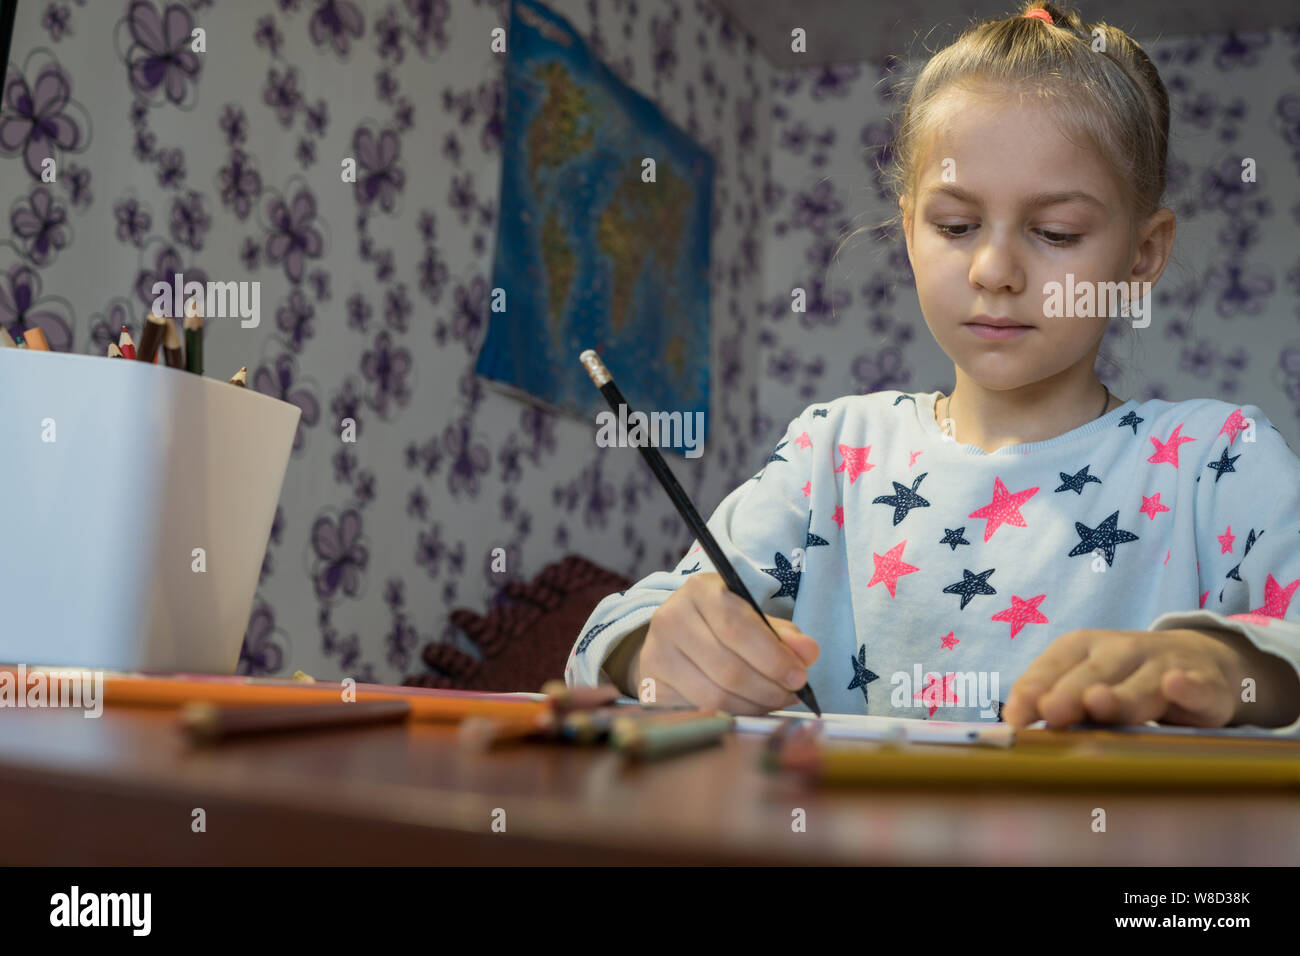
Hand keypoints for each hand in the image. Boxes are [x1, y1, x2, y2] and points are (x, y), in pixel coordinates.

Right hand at [630, 572, 818, 713]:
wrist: (676, 636)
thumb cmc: (723, 624)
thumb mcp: (754, 617)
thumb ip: (784, 635)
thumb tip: (807, 653)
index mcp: (700, 591)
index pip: (738, 628)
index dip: (773, 657)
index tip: (800, 676)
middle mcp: (670, 618)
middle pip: (727, 668)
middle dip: (769, 688)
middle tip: (792, 694)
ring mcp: (656, 655)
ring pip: (714, 696)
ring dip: (754, 706)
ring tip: (774, 701)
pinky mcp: (651, 688)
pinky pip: (700, 712)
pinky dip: (732, 715)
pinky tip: (749, 708)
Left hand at [1002, 628, 1248, 729]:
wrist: (1200, 660)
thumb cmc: (1125, 678)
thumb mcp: (1087, 682)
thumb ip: (1054, 699)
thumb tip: (1013, 721)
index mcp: (1084, 647)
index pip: (1053, 665)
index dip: (1034, 690)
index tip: (1016, 716)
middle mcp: (1122, 650)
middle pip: (1093, 674)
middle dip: (1071, 693)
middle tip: (1052, 711)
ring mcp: (1165, 665)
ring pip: (1140, 686)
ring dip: (1120, 696)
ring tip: (1098, 703)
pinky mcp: (1206, 685)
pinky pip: (1198, 688)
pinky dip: (1189, 687)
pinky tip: (1177, 685)